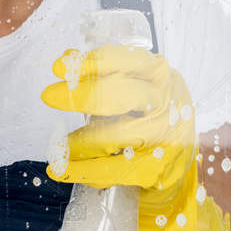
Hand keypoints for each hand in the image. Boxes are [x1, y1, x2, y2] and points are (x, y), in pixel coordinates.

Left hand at [40, 44, 194, 206]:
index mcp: (156, 74)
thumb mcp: (133, 84)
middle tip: (49, 96)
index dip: (89, 63)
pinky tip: (63, 170)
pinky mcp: (156, 167)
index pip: (123, 61)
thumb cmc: (149, 110)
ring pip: (114, 137)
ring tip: (57, 148)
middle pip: (120, 96)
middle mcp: (162, 102)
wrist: (181, 153)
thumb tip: (66, 59)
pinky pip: (113, 170)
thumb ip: (100, 73)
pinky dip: (84, 171)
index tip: (59, 67)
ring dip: (78, 143)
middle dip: (82, 95)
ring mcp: (162, 136)